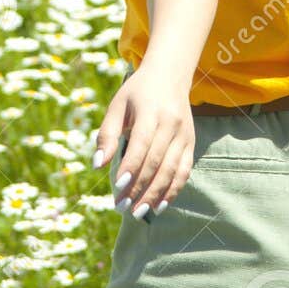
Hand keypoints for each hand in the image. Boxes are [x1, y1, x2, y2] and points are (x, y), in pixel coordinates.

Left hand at [92, 61, 194, 220]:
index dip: (130, 169)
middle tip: (122, 208)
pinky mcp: (191, 144)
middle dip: (139, 188)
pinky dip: (173, 190)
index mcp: (151, 113)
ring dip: (155, 194)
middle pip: (156, 163)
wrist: (170, 75)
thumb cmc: (137, 93)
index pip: (142, 146)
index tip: (117, 189)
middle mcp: (171, 125)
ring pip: (171, 170)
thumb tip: (97, 165)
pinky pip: (184, 171)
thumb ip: (106, 134)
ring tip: (138, 212)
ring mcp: (184, 135)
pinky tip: (159, 206)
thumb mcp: (117, 106)